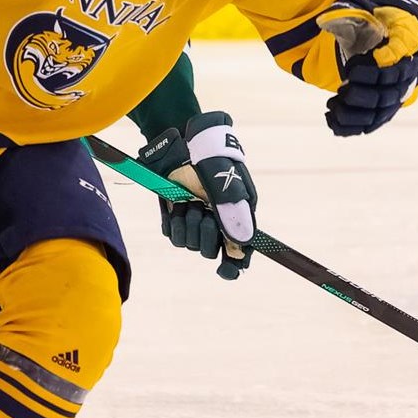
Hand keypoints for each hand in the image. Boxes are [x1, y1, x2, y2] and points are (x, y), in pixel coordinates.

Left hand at [137, 112, 257, 279]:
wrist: (182, 146)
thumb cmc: (210, 161)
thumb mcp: (226, 185)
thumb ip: (233, 213)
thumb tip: (243, 245)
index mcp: (237, 218)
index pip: (239, 253)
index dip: (233, 265)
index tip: (224, 270)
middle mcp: (217, 224)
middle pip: (211, 251)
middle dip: (205, 233)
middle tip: (202, 211)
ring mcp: (196, 222)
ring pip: (191, 244)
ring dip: (188, 223)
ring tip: (189, 201)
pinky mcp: (176, 220)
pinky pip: (174, 236)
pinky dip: (174, 222)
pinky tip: (177, 204)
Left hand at [315, 0, 417, 136]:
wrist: (401, 42)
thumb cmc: (384, 26)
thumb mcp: (373, 16)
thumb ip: (352, 16)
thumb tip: (322, 21)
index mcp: (406, 55)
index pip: (394, 70)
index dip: (371, 72)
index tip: (351, 66)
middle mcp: (405, 81)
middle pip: (384, 97)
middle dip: (359, 95)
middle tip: (343, 86)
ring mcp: (394, 98)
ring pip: (376, 115)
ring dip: (351, 113)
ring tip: (332, 103)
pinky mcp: (384, 110)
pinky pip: (369, 124)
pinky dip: (349, 127)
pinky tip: (331, 120)